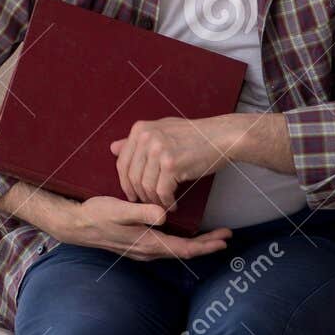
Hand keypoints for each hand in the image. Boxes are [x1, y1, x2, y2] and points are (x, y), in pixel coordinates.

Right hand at [60, 195, 232, 260]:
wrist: (76, 225)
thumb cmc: (97, 214)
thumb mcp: (119, 210)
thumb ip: (142, 212)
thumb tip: (164, 215)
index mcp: (147, 243)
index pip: (184, 248)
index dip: (206, 245)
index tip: (224, 239)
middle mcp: (148, 251)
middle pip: (184, 251)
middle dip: (207, 245)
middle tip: (226, 236)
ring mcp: (143, 250)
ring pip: (176, 250)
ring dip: (196, 244)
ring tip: (212, 236)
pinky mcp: (139, 246)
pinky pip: (167, 247)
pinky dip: (182, 242)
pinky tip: (184, 234)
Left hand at [109, 115, 231, 208]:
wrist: (221, 136)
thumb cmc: (194, 135)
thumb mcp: (162, 130)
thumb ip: (137, 141)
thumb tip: (113, 148)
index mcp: (140, 129)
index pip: (122, 162)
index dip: (126, 183)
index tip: (132, 195)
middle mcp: (146, 138)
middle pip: (132, 177)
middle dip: (139, 195)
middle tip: (148, 204)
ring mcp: (158, 150)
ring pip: (146, 186)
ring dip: (154, 201)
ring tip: (163, 205)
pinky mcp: (171, 164)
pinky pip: (162, 191)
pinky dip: (166, 202)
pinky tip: (173, 204)